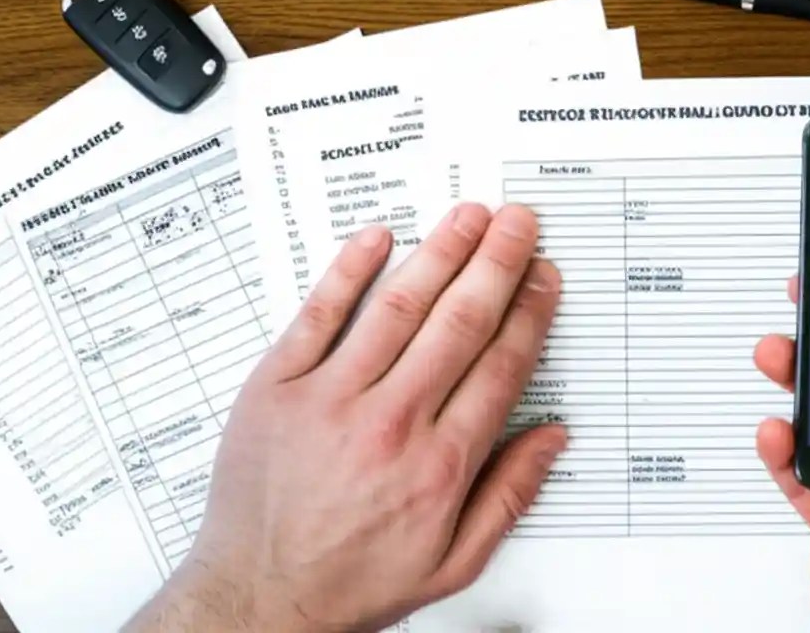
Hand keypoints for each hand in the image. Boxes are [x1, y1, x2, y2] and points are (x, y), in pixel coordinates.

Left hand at [124, 203, 566, 632]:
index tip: (543, 278)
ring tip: (468, 216)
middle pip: (459, 323)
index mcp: (440, 465)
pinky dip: (349, 271)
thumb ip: (509, 496)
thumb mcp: (453, 562)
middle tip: (518, 223)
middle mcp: (391, 423)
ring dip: (440, 254)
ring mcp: (330, 399)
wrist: (259, 596)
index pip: (500, 366)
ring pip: (398, 309)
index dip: (529, 313)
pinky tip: (377, 238)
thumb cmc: (351, 582)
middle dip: (497, 264)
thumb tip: (550, 438)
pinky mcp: (277, 387)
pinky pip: (318, 316)